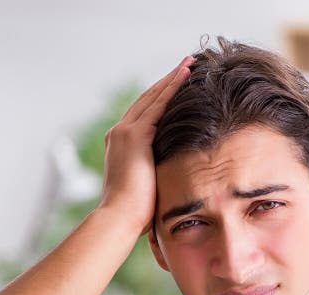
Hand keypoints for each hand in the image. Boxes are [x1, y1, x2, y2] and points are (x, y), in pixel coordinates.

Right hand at [97, 55, 192, 234]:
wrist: (120, 217)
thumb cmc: (135, 213)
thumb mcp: (147, 187)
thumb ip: (156, 174)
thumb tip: (174, 178)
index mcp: (120, 145)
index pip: (143, 115)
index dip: (160, 98)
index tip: (175, 86)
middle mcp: (119, 133)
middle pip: (147, 99)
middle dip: (167, 81)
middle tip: (185, 64)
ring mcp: (125, 132)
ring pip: (153, 97)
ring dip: (172, 79)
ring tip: (189, 63)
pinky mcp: (135, 135)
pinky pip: (158, 105)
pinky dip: (173, 88)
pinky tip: (186, 77)